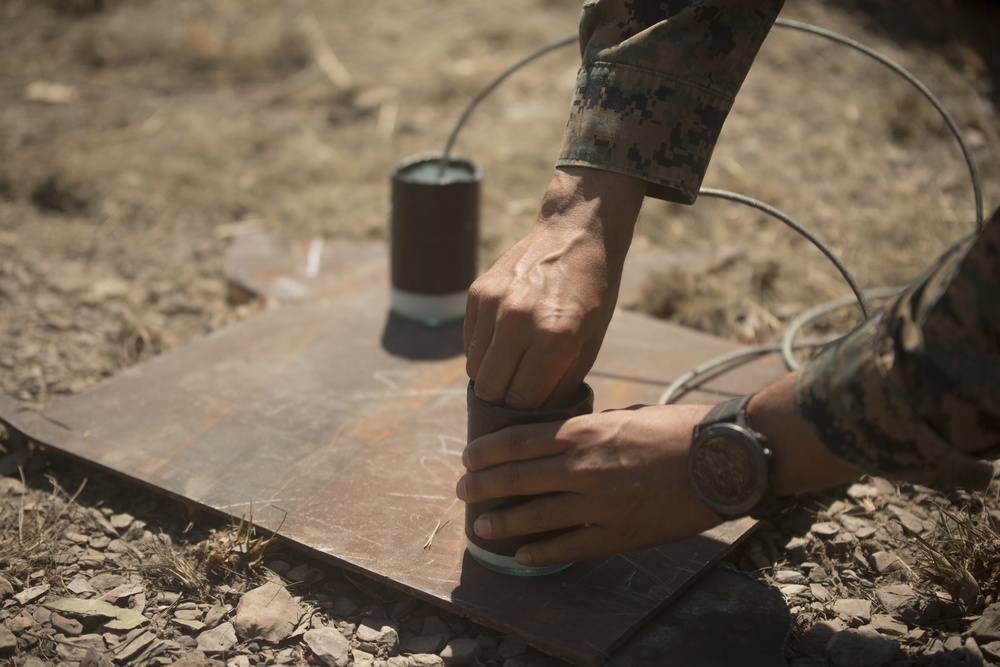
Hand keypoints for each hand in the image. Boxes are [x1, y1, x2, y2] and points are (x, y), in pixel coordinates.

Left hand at [455, 374, 863, 567]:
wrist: (723, 459)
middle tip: (462, 491)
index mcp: (584, 431)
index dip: (486, 451)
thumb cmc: (680, 429)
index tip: (468, 458)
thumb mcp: (627, 416)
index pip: (518, 441)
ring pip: (534, 516)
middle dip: (482, 486)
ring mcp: (597, 503)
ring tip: (481, 527)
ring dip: (502, 523)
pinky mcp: (616, 534)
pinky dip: (540, 552)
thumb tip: (562, 439)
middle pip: (516, 478)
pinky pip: (568, 546)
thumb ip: (591, 430)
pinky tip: (522, 556)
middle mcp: (582, 467)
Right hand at [464, 166, 644, 409]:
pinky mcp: (478, 292)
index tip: (529, 415)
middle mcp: (518, 321)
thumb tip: (536, 418)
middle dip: (501, 401)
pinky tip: (504, 343)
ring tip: (512, 370)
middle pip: (490, 388)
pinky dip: (482, 351)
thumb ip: (561, 382)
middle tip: (515, 399)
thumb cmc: (593, 292)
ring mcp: (494, 304)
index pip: (521, 400)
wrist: (576, 233)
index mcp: (554, 338)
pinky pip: (469, 341)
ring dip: (490, 376)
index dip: (525, 414)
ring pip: (474, 367)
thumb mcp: (590, 341)